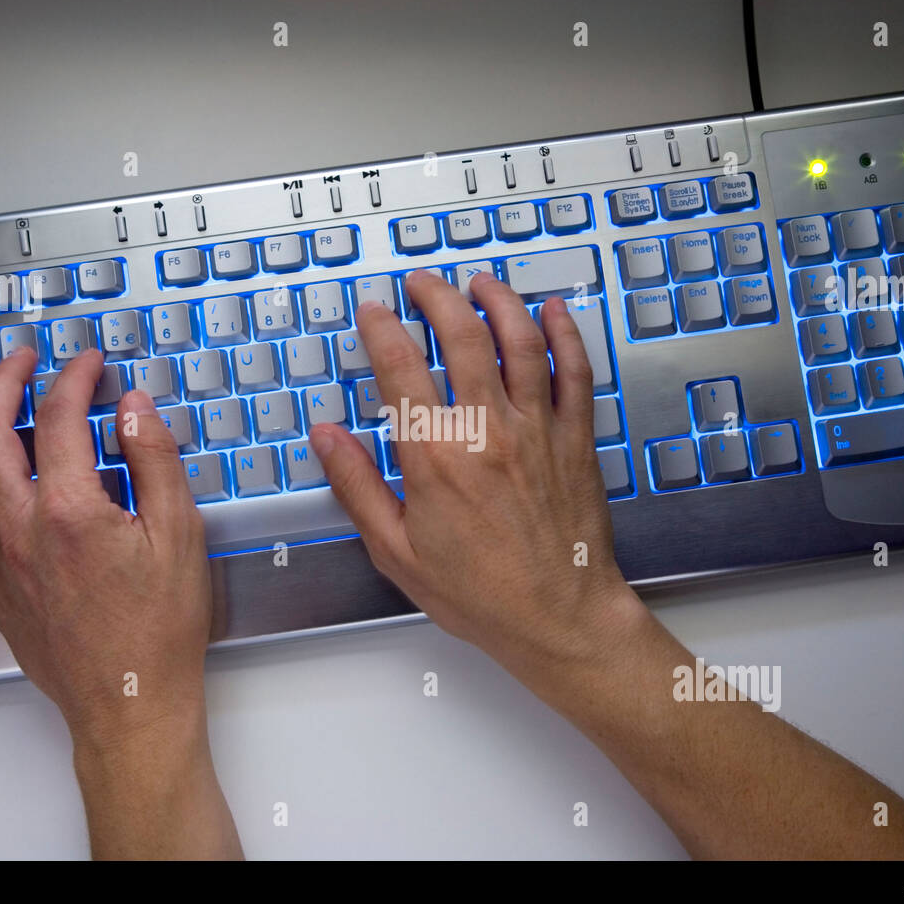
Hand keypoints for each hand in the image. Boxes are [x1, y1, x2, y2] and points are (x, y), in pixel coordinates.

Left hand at [0, 346, 212, 748]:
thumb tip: (132, 407)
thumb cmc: (160, 631)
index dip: (75, 379)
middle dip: (6, 383)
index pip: (62, 419)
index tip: (90, 362)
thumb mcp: (181, 535)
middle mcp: (22, 530)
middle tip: (24, 359)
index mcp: (71, 511)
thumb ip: (154, 461)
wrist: (131, 701)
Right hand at [310, 270, 639, 669]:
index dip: (381, 329)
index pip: (400, 368)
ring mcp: (539, 430)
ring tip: (479, 282)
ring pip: (520, 340)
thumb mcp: (396, 551)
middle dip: (436, 297)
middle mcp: (488, 431)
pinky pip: (575, 371)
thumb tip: (326, 436)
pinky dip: (566, 333)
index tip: (373, 312)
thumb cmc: (482, 595)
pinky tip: (554, 311)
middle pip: (462, 336)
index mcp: (437, 458)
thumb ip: (357, 486)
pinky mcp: (576, 440)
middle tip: (421, 283)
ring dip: (498, 300)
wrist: (560, 620)